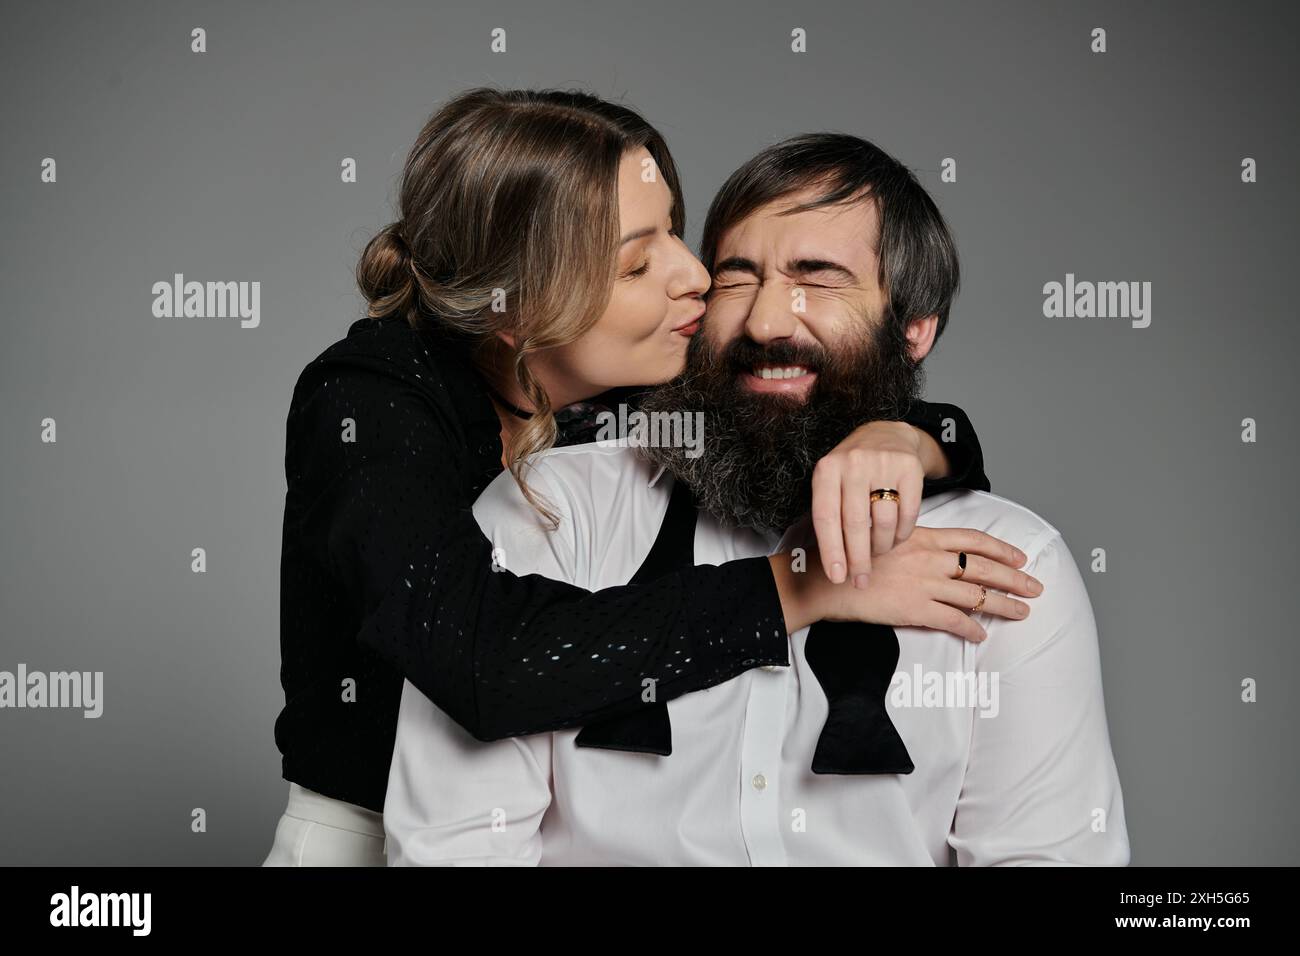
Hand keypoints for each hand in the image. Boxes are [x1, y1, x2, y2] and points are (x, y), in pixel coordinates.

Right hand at [769, 527, 1040, 643]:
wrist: (824, 579)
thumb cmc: (849, 556)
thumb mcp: (884, 536)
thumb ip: (913, 542)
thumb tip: (934, 551)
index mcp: (922, 537)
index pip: (972, 540)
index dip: (1001, 549)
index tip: (1021, 557)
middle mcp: (928, 558)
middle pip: (983, 568)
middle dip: (1014, 578)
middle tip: (1037, 588)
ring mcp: (922, 584)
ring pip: (975, 596)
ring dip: (1003, 605)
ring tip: (1022, 612)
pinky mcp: (913, 609)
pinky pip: (952, 621)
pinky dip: (971, 629)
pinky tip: (981, 636)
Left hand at [811, 421, 935, 587]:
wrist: (886, 436)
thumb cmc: (852, 471)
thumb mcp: (831, 483)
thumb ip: (828, 516)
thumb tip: (832, 565)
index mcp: (827, 470)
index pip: (825, 517)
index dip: (831, 551)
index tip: (837, 577)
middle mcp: (853, 463)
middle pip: (855, 524)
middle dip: (858, 559)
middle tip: (861, 580)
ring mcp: (883, 463)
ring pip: (883, 522)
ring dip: (881, 546)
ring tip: (878, 552)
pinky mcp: (910, 468)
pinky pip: (908, 515)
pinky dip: (901, 534)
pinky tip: (895, 537)